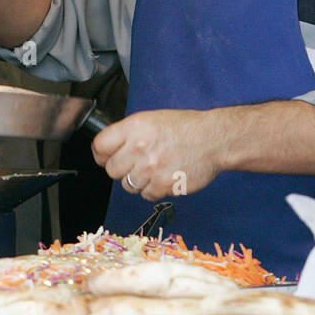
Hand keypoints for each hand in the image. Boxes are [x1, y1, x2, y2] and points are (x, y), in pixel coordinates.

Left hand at [91, 109, 222, 202]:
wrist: (214, 139)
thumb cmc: (185, 128)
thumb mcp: (152, 119)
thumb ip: (128, 133)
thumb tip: (108, 149)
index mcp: (134, 127)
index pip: (100, 146)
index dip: (101, 154)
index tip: (106, 157)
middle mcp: (140, 147)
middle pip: (111, 170)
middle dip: (121, 169)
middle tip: (135, 164)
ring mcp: (151, 168)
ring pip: (128, 185)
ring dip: (139, 181)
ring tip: (155, 169)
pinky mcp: (164, 185)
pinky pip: (146, 195)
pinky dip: (154, 189)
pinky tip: (165, 176)